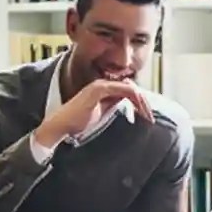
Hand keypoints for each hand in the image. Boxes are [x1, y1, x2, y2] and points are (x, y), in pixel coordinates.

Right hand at [34, 78, 153, 149]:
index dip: (140, 103)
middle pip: (131, 88)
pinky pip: (124, 89)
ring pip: (130, 88)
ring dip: (142, 101)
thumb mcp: (102, 115)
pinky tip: (140, 111)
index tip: (147, 118)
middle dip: (144, 102)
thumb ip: (113, 107)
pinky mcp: (98, 89)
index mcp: (104, 90)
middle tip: (150, 118)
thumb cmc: (78, 123)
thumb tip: (130, 107)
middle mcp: (103, 85)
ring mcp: (100, 85)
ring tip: (148, 116)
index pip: (128, 91)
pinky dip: (135, 98)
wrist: (61, 126)